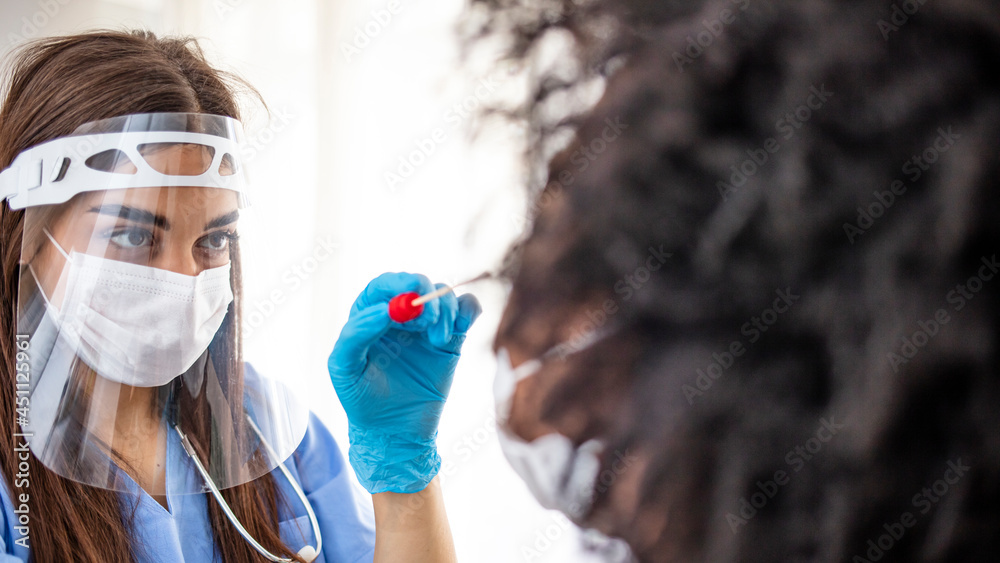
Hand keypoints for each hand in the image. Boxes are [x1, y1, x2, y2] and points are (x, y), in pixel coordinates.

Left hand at [328, 272, 481, 492]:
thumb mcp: (345, 371)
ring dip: (445, 310)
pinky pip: (467, 310)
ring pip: (443, 295)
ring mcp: (427, 325)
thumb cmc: (363, 400)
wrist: (395, 431)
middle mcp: (399, 315)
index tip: (407, 303)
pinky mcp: (451, 338)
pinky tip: (460, 328)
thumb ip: (355, 337)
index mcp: (369, 315)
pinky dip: (469, 309)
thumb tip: (382, 311)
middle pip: (417, 284)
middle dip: (425, 297)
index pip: (384, 285)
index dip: (398, 286)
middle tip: (428, 320)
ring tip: (438, 341)